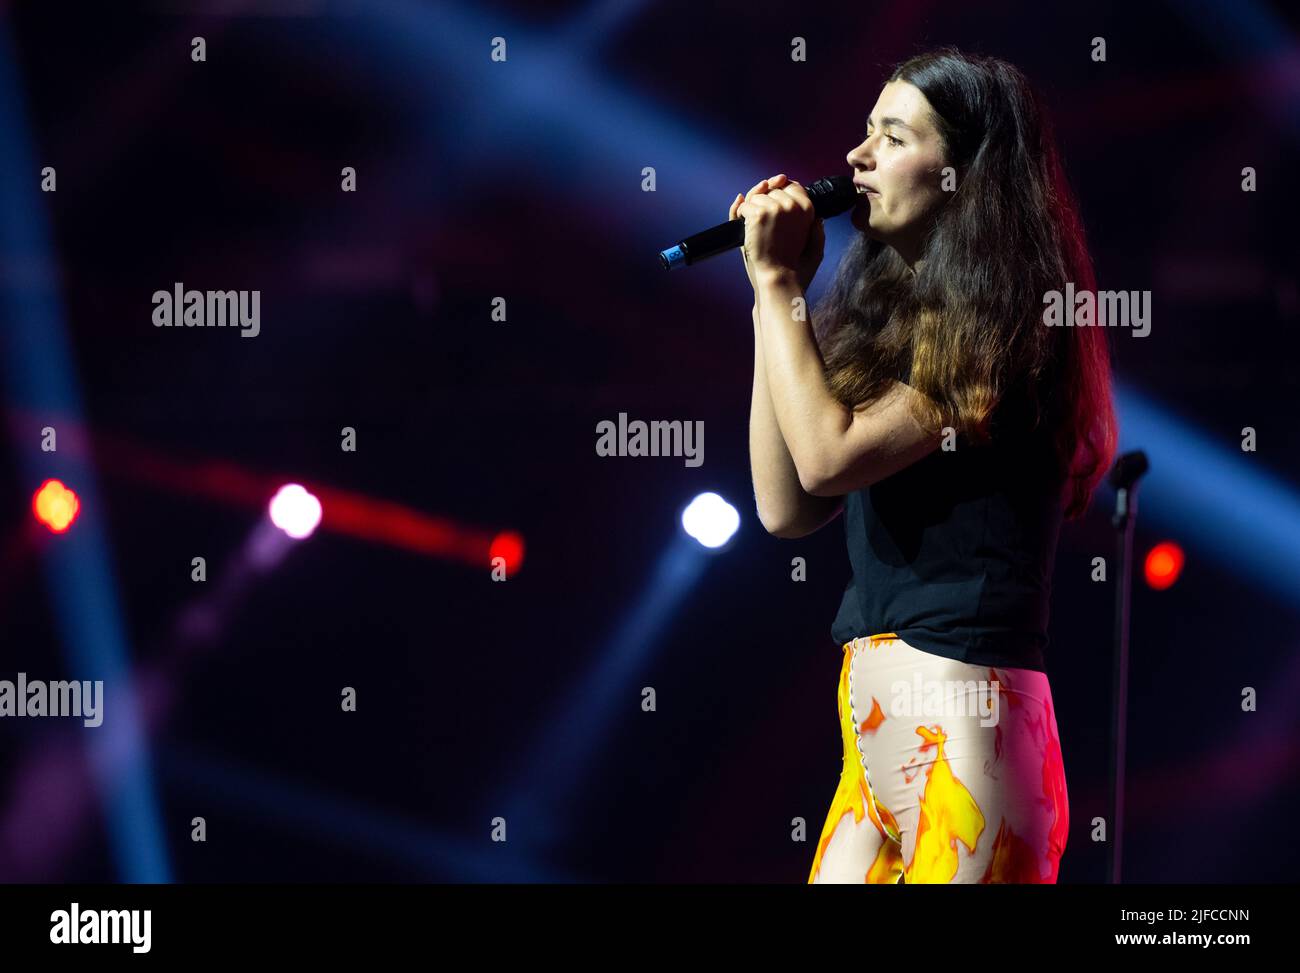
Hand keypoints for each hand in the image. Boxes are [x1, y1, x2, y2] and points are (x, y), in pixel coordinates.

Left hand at [730, 173, 823, 293]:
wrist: (779, 281)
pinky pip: (743, 206)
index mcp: (808, 209)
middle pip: (770, 189)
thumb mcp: (816, 248)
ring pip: (755, 197)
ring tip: (757, 230)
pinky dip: (741, 217)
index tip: (771, 198)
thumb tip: (819, 216)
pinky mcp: (759, 215)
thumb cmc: (795, 271)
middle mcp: (793, 205)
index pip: (790, 185)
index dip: (779, 189)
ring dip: (751, 210)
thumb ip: (817, 229)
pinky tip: (748, 230)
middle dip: (763, 203)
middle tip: (763, 224)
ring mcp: (775, 208)